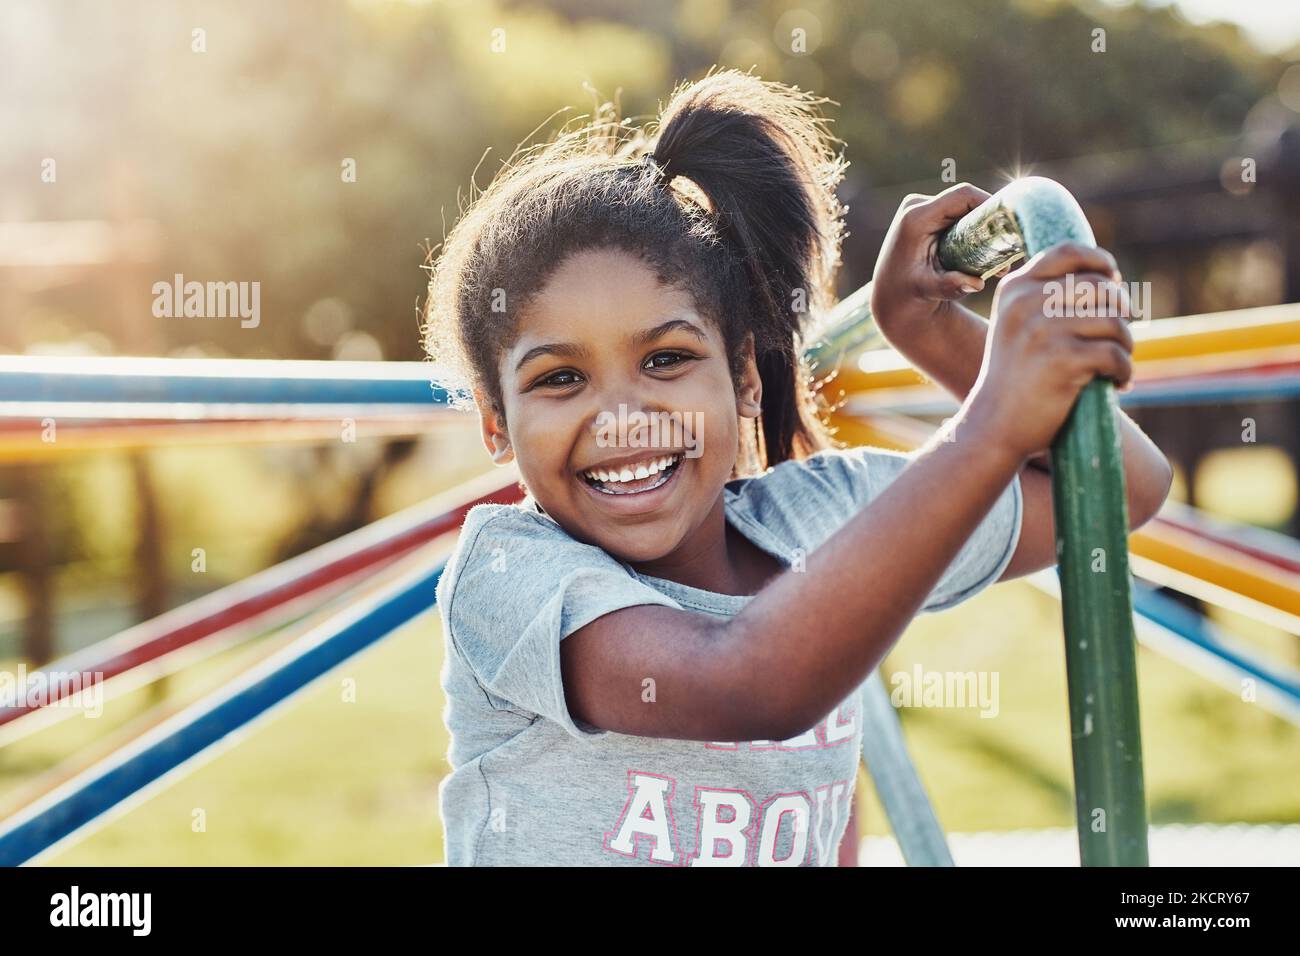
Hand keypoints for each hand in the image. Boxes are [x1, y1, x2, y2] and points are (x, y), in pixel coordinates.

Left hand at [870, 182, 996, 332]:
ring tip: (997, 257)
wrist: (890, 298)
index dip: (990, 203)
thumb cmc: (906, 295)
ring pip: (963, 207)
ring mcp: (921, 209)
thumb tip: (977, 283)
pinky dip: (972, 230)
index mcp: (916, 217)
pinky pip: (957, 214)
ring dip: (982, 227)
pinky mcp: (926, 215)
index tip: (1009, 224)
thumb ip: (950, 285)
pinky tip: (984, 253)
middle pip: (965, 200)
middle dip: (989, 221)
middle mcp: (917, 207)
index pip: (963, 196)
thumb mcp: (927, 290)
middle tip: (1008, 246)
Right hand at [964, 242, 1134, 462]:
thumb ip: (1048, 298)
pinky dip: (1124, 372)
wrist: (994, 426)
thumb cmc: (1016, 378)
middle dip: (1121, 312)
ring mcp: (1043, 330)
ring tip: (1117, 365)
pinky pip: (1115, 354)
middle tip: (1120, 339)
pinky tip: (1117, 384)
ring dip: (1125, 346)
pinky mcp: (1062, 359)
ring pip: (1114, 321)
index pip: (1068, 253)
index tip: (1114, 280)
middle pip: (1101, 288)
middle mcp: (1026, 303)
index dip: (1100, 261)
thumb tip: (1110, 279)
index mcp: (1015, 289)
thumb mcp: (1019, 326)